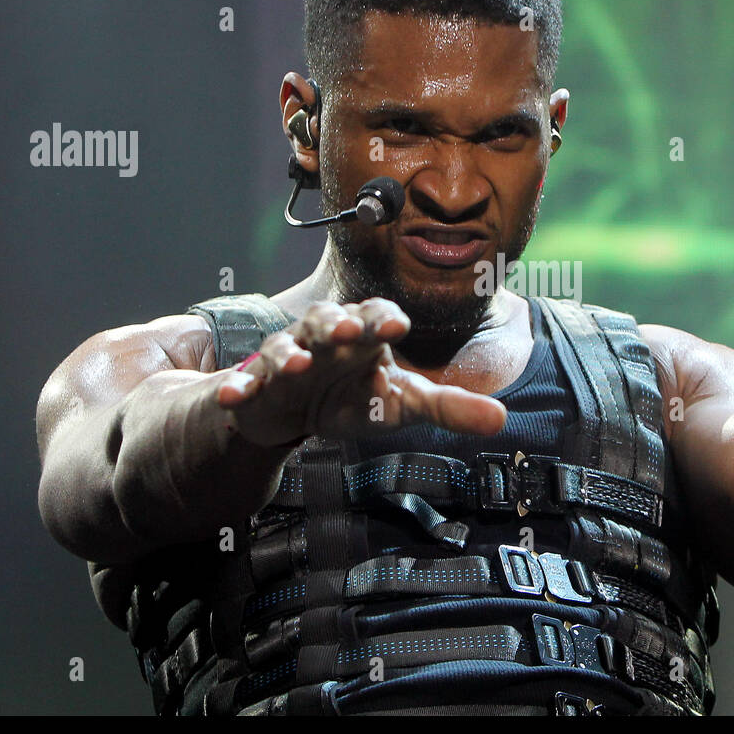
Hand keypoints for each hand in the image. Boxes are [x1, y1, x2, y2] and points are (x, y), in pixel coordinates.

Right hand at [213, 297, 506, 446]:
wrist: (297, 412)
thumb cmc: (355, 396)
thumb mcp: (402, 403)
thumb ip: (449, 408)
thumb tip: (501, 419)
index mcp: (364, 333)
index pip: (377, 314)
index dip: (385, 318)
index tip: (397, 327)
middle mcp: (324, 337)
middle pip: (328, 318)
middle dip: (337, 323)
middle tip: (348, 330)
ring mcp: (287, 357)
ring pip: (284, 344)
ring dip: (289, 352)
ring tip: (298, 364)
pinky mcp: (256, 383)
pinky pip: (245, 381)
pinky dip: (237, 386)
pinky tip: (232, 396)